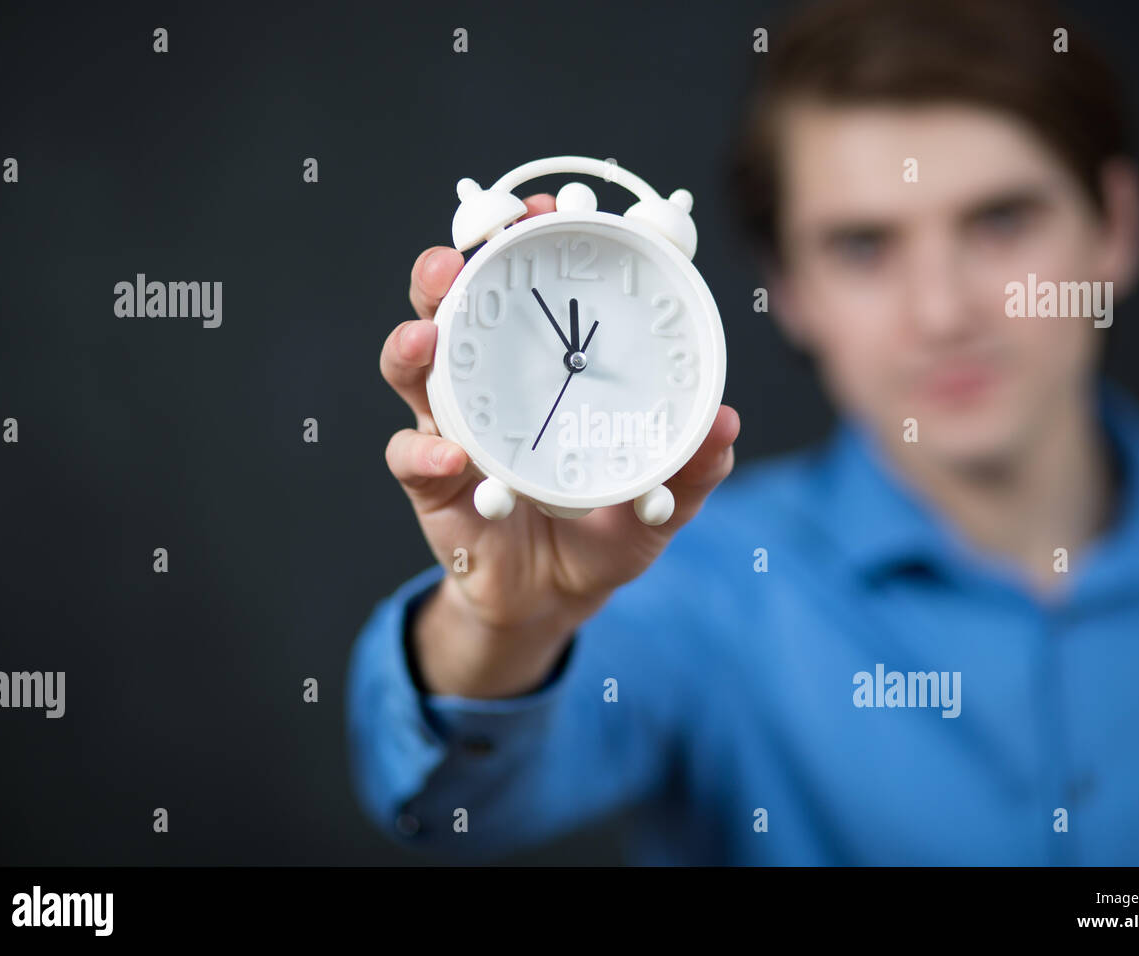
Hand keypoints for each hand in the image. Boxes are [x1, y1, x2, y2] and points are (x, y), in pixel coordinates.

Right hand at [385, 193, 740, 696]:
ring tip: (427, 334)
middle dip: (448, 273)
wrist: (554, 598)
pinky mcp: (432, 485)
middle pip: (452, 311)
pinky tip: (454, 455)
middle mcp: (487, 386)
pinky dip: (427, 452)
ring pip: (414, 370)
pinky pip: (413, 458)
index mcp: (542, 371)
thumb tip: (724, 424)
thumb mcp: (660, 501)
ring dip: (414, 345)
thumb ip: (690, 468)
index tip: (542, 210)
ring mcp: (452, 429)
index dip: (524, 245)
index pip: (524, 292)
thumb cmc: (606, 530)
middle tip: (460, 253)